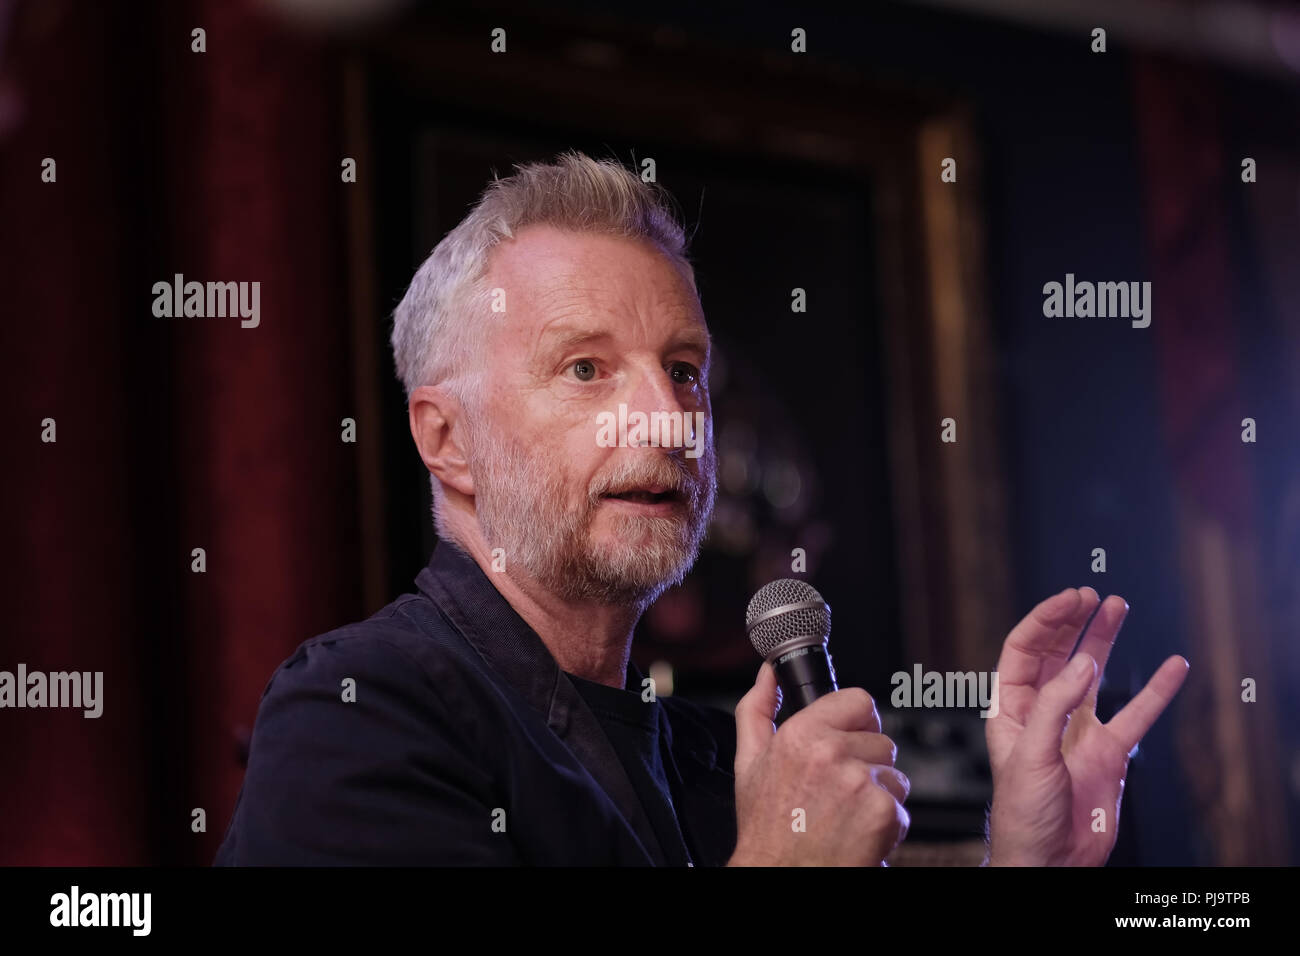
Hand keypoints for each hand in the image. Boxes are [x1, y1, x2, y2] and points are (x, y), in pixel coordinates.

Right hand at [727, 662, 908, 865]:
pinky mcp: (882, 812)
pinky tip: (857, 832)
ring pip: (894, 774)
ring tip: (846, 814)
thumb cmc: (766, 826)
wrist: (780, 874)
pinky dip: (886, 824)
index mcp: (801, 733)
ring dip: (878, 794)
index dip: (857, 723)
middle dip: (866, 764)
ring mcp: (859, 782)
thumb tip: (768, 672)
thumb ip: (758, 707)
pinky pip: (901, 807)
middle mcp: (831, 753)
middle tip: (838, 791)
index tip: (848, 741)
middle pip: (881, 740)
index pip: (859, 701)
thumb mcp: (749, 760)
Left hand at [985, 587, 1188, 865]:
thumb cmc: (1022, 813)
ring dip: (1104, 640)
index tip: (1071, 598)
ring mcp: (1077, 730)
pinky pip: (1135, 714)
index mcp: (1011, 708)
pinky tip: (1173, 666)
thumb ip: (1056, 706)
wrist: (1050, 860)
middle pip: (1056, 653)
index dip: (1045, 621)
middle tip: (1092, 595)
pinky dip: (1155, 691)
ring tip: (1118, 605)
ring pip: (1093, 674)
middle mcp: (1043, 712)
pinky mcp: (1108, 752)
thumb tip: (1083, 662)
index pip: (1024, 650)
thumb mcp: (1030, 754)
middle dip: (1072, 622)